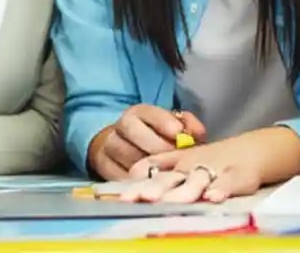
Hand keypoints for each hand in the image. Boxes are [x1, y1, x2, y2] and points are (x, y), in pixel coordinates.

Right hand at [88, 104, 206, 180]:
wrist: (124, 147)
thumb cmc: (157, 139)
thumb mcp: (172, 126)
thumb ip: (187, 125)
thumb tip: (197, 133)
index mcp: (138, 113)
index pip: (148, 113)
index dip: (164, 122)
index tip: (179, 133)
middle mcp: (120, 126)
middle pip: (135, 134)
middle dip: (158, 148)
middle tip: (174, 160)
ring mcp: (109, 146)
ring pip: (127, 156)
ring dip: (148, 168)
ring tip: (165, 176)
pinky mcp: (103, 165)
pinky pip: (118, 176)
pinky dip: (135, 183)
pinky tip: (150, 186)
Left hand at [121, 128, 299, 203]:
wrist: (251, 149)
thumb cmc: (213, 158)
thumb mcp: (183, 158)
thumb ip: (159, 163)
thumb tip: (131, 172)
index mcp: (178, 164)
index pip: (154, 173)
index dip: (139, 184)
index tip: (123, 197)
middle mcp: (192, 167)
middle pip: (171, 179)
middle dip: (155, 189)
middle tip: (140, 199)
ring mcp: (214, 171)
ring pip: (196, 182)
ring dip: (183, 192)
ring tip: (169, 203)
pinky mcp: (237, 177)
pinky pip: (227, 183)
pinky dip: (220, 190)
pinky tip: (211, 198)